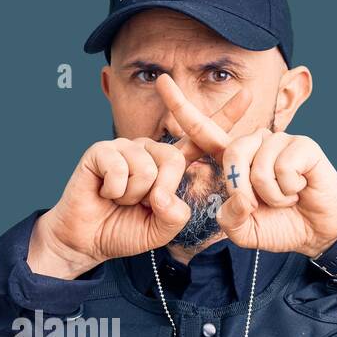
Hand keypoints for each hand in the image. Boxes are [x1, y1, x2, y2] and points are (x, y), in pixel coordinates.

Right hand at [28, 85, 254, 279]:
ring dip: (132, 196)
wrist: (87, 240)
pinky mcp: (100, 151)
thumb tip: (165, 196)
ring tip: (119, 199)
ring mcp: (125, 147)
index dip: (225, 118)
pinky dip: (114, 191)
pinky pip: (120, 169)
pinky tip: (104, 192)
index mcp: (168, 165)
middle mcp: (149, 150)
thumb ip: (175, 215)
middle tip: (139, 206)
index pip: (199, 140)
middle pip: (173, 160)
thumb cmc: (123, 231)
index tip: (249, 96)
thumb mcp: (161, 230)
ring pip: (146, 168)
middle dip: (158, 193)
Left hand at [156, 73, 336, 259]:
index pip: (203, 131)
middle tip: (261, 206)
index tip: (162, 81)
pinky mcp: (303, 144)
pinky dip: (289, 190)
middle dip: (243, 191)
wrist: (316, 232)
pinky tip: (299, 189)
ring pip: (258, 168)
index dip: (182, 107)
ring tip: (285, 197)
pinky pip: (282, 169)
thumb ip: (228, 217)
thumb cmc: (278, 225)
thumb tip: (239, 197)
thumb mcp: (242, 229)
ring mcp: (279, 141)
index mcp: (234, 159)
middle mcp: (254, 143)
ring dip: (271, 196)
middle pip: (231, 154)